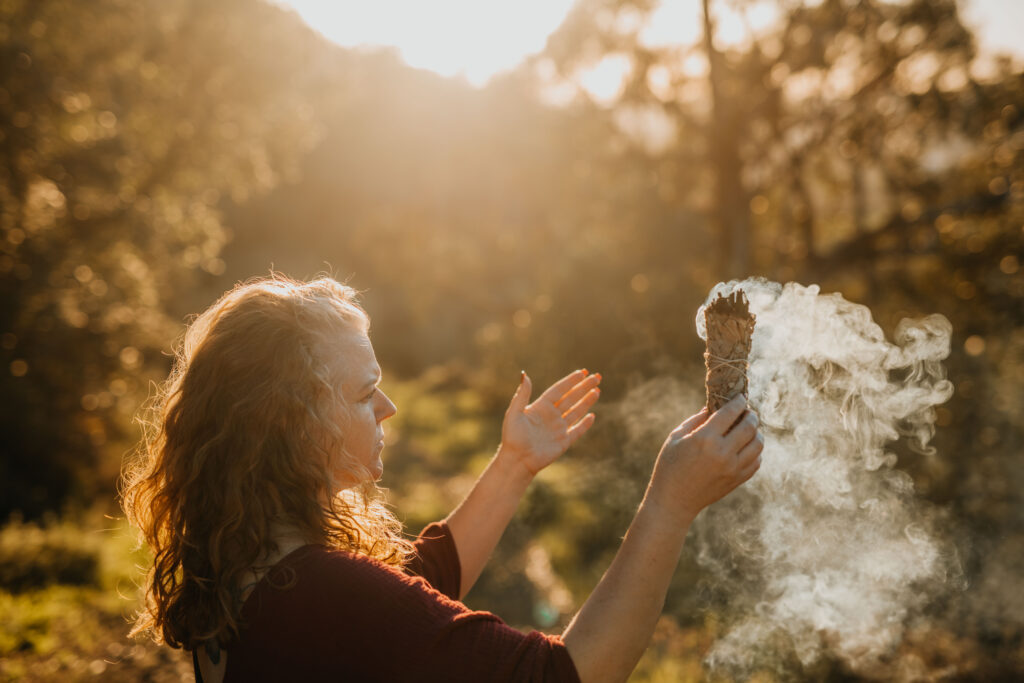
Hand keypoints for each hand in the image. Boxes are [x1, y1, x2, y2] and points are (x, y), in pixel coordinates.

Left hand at [499, 369, 600, 475]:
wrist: (517, 460)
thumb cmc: (512, 437)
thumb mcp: (514, 412)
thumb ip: (522, 394)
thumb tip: (525, 374)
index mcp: (540, 407)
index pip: (559, 390)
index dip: (571, 381)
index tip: (582, 372)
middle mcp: (551, 416)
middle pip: (571, 398)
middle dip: (584, 387)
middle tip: (597, 376)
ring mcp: (558, 429)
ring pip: (576, 411)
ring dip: (587, 401)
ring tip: (597, 390)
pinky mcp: (564, 442)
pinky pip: (577, 430)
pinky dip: (585, 424)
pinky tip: (592, 416)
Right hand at [649, 395, 762, 521]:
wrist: (674, 501)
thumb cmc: (670, 466)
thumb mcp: (676, 438)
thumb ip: (696, 420)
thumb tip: (712, 406)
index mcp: (705, 439)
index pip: (730, 412)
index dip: (738, 401)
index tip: (740, 397)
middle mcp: (723, 453)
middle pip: (749, 426)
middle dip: (750, 415)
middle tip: (747, 412)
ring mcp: (733, 468)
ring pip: (758, 443)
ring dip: (756, 432)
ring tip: (749, 429)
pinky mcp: (737, 480)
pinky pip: (756, 461)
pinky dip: (755, 451)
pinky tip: (746, 447)